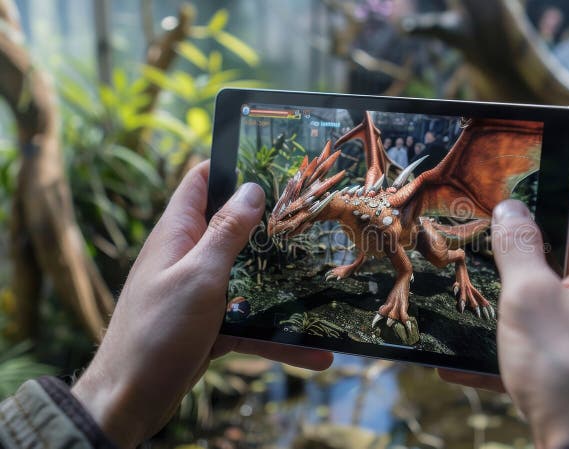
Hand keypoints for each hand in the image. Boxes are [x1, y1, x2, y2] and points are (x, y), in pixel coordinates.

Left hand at [72, 161, 332, 447]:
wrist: (129, 399)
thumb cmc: (157, 332)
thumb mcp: (199, 276)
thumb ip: (226, 232)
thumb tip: (251, 188)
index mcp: (177, 234)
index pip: (199, 181)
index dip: (231, 165)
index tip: (273, 162)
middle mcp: (187, 257)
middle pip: (232, 227)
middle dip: (270, 223)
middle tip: (313, 217)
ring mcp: (199, 292)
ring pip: (247, 278)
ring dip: (280, 282)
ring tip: (324, 279)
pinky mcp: (209, 325)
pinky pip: (250, 322)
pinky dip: (277, 334)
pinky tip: (316, 352)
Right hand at [440, 172, 568, 447]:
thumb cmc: (566, 367)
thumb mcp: (529, 298)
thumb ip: (518, 246)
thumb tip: (511, 209)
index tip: (543, 184)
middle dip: (534, 244)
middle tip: (492, 241)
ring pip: (561, 292)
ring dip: (519, 294)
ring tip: (473, 298)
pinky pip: (554, 334)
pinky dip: (520, 339)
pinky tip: (463, 364)